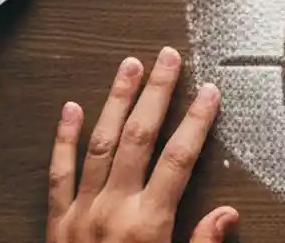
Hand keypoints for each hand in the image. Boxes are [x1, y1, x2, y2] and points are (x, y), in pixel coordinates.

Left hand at [47, 47, 237, 242]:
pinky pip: (58, 173)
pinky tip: (71, 108)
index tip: (210, 93)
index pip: (180, 159)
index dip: (197, 122)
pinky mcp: (56, 223)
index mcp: (148, 225)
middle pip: (139, 137)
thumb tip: (228, 214)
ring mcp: (81, 213)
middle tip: (168, 57)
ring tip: (129, 66)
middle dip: (157, 93)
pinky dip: (64, 138)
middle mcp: (113, 210)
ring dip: (116, 100)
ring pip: (100, 143)